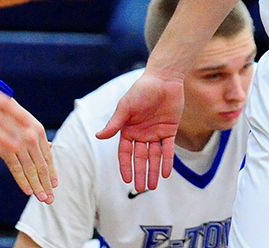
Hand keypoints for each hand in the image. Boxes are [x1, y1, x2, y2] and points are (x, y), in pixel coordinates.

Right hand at [0, 99, 56, 203]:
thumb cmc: (7, 112)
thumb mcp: (26, 120)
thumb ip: (37, 136)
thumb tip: (50, 146)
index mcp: (38, 130)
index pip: (48, 156)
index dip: (52, 172)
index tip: (55, 184)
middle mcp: (32, 137)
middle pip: (41, 166)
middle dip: (46, 183)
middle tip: (50, 199)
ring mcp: (20, 143)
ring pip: (31, 169)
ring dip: (37, 186)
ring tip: (43, 198)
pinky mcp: (6, 148)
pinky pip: (16, 168)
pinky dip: (23, 180)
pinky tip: (28, 191)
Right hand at [96, 72, 184, 192]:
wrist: (164, 78)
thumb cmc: (142, 90)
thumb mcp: (126, 106)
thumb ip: (115, 123)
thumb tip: (99, 136)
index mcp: (128, 130)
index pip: (125, 153)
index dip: (126, 167)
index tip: (127, 180)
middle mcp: (141, 134)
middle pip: (140, 158)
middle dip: (140, 173)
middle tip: (140, 189)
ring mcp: (155, 133)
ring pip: (154, 156)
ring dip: (153, 171)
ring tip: (153, 186)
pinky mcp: (169, 130)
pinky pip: (168, 149)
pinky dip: (167, 160)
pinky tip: (166, 173)